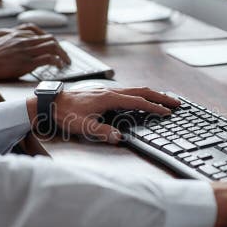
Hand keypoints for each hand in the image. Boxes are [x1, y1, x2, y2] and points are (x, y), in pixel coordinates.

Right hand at [0, 30, 70, 81]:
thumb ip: (11, 45)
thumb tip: (16, 53)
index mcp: (17, 35)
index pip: (40, 35)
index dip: (50, 43)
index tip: (54, 50)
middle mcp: (24, 40)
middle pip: (50, 39)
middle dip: (60, 48)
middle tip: (65, 57)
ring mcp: (27, 50)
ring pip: (53, 47)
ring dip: (62, 55)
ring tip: (66, 63)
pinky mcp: (28, 62)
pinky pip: (49, 58)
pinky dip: (57, 62)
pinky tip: (59, 67)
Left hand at [32, 87, 180, 142]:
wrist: (50, 103)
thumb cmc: (64, 114)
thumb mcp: (82, 126)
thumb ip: (101, 132)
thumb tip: (119, 137)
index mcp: (109, 98)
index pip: (138, 102)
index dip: (154, 107)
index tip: (167, 112)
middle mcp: (110, 91)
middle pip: (142, 91)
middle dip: (161, 97)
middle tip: (176, 103)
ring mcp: (107, 90)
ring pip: (135, 89)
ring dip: (152, 94)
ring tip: (165, 101)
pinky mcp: (103, 93)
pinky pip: (128, 91)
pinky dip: (140, 94)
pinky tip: (142, 100)